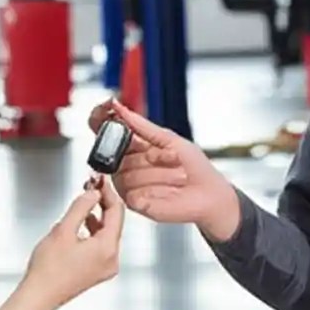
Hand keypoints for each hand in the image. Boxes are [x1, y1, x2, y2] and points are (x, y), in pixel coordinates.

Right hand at [19, 176, 124, 309]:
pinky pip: (100, 245)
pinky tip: (80, 224)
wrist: (38, 297)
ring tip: (84, 203)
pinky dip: (92, 231)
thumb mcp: (63, 229)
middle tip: (91, 187)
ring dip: (96, 216)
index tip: (100, 180)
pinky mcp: (96, 271)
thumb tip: (93, 193)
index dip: (108, 192)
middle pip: (114, 222)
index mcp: (108, 248)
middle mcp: (111, 259)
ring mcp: (105, 267)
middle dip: (102, 203)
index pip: (116, 212)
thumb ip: (81, 207)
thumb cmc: (47, 270)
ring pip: (107, 233)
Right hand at [88, 99, 241, 241]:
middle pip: (116, 154)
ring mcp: (127, 184)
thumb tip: (119, 108)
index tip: (108, 107)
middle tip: (172, 158)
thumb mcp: (169, 139)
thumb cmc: (193, 168)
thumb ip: (142, 126)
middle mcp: (125, 165)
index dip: (101, 118)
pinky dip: (157, 188)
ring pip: (127, 173)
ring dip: (160, 173)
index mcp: (133, 146)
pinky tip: (170, 190)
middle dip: (150, 155)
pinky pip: (134, 191)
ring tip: (176, 175)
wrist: (208, 194)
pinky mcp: (134, 203)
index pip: (104, 130)